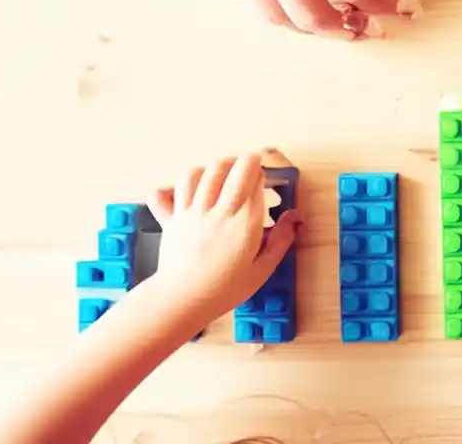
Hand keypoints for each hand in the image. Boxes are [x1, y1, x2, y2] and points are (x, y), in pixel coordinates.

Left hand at [148, 154, 301, 323]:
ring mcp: (191, 212)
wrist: (182, 301)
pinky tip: (186, 190)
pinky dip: (173, 185)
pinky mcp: (171, 218)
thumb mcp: (262, 269)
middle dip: (246, 159)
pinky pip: (166, 191)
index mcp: (244, 223)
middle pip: (231, 167)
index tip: (268, 181)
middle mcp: (217, 211)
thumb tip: (294, 217)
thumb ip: (281, 240)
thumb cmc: (223, 289)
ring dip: (214, 166)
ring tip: (225, 172)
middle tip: (252, 165)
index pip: (256, 180)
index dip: (264, 174)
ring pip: (200, 172)